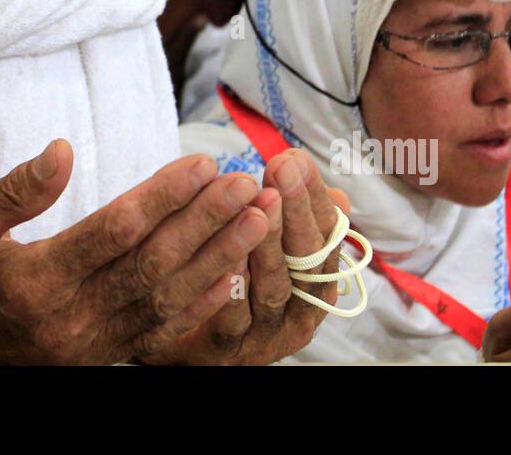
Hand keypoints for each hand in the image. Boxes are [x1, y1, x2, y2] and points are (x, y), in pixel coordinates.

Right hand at [0, 140, 271, 363]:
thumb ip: (17, 188)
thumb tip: (63, 150)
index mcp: (32, 279)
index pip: (115, 231)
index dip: (164, 196)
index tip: (202, 163)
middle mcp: (66, 319)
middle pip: (152, 265)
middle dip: (206, 223)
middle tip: (247, 185)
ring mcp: (84, 346)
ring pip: (164, 301)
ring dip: (217, 259)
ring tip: (258, 221)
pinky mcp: (94, 359)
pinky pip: (157, 335)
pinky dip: (199, 307)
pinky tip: (233, 274)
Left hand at [141, 148, 350, 364]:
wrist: (183, 329)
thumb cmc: (237, 276)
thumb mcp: (270, 241)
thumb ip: (291, 213)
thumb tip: (323, 183)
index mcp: (317, 278)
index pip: (327, 234)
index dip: (312, 196)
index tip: (292, 159)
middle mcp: (301, 309)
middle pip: (308, 260)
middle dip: (295, 211)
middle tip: (281, 169)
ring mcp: (268, 333)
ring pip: (273, 288)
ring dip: (266, 245)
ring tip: (256, 208)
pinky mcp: (231, 350)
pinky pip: (234, 320)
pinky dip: (231, 291)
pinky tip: (225, 261)